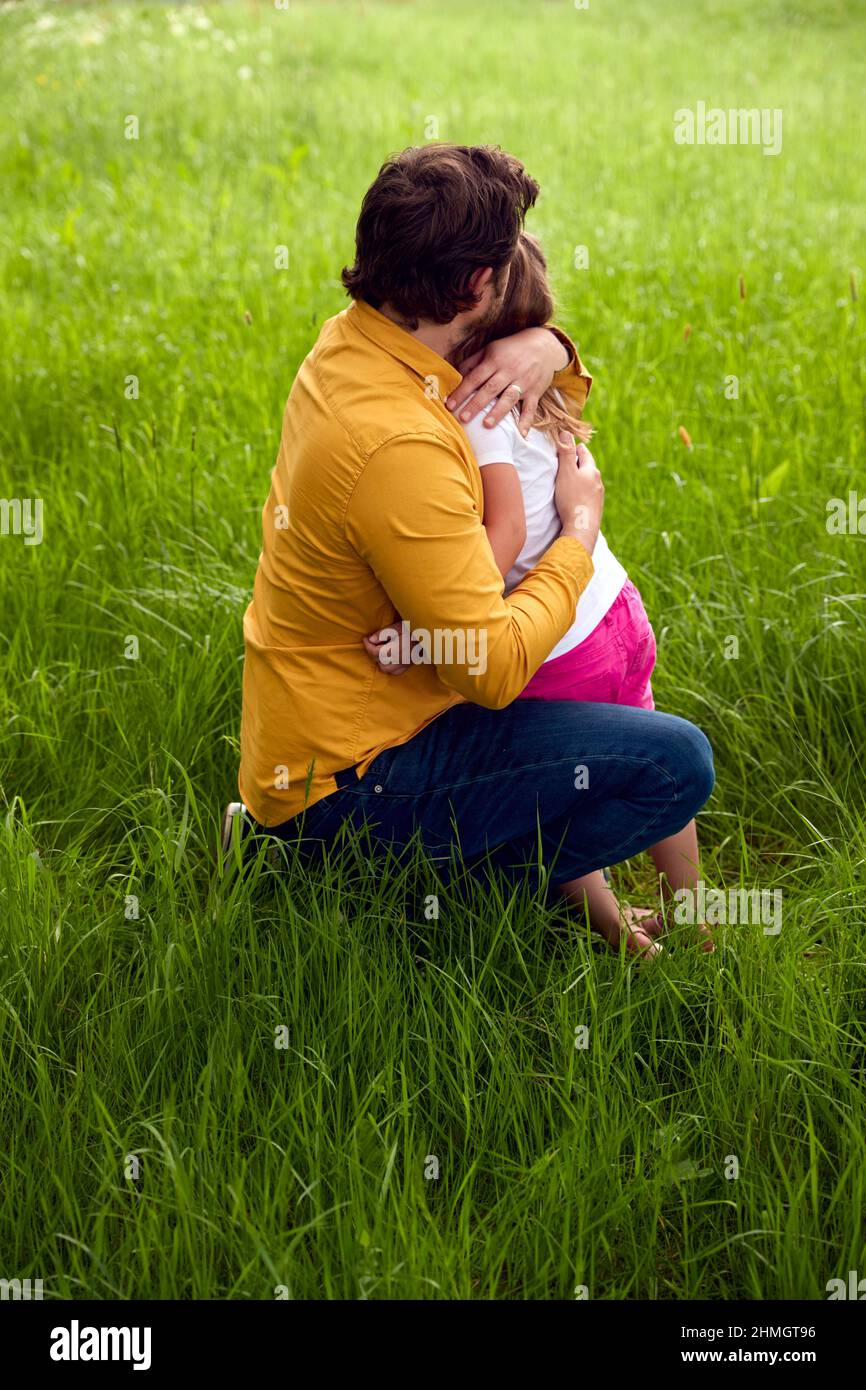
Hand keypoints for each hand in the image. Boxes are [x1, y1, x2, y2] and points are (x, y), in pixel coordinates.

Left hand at [362, 626, 410, 675]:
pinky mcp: (410, 665)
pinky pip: (396, 672)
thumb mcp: (398, 626)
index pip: (376, 652)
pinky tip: (390, 658)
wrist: (431, 634)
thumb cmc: (415, 627)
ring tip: (381, 651)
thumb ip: (384, 633)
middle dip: (373, 653)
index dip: (368, 645)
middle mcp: (400, 659)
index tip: (366, 638)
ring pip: (386, 669)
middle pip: (380, 662)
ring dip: (381, 661)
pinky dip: (390, 667)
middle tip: (373, 643)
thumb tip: (370, 639)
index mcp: (397, 648)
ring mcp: (406, 664)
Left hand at [446, 327, 568, 437]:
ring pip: (509, 398)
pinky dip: (527, 421)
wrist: (544, 346)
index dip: (462, 391)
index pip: (475, 377)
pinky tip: (521, 433)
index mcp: (495, 360)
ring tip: (487, 425)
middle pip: (490, 389)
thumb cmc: (512, 349)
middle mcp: (509, 371)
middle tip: (463, 418)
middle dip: (476, 404)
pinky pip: (531, 408)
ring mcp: (523, 382)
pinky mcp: (535, 391)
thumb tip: (454, 373)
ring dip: (498, 412)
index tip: (450, 405)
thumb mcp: (491, 349)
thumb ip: (473, 362)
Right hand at [554, 434, 603, 555]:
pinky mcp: (595, 508)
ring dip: (581, 478)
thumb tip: (565, 432)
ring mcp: (598, 496)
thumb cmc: (572, 498)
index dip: (576, 447)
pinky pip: (588, 494)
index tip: (570, 444)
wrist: (582, 528)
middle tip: (570, 459)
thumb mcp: (565, 472)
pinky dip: (582, 491)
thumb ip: (565, 452)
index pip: (584, 453)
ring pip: (589, 481)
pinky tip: (576, 496)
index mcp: (591, 470)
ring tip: (572, 478)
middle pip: (588, 467)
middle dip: (579, 462)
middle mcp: (598, 482)